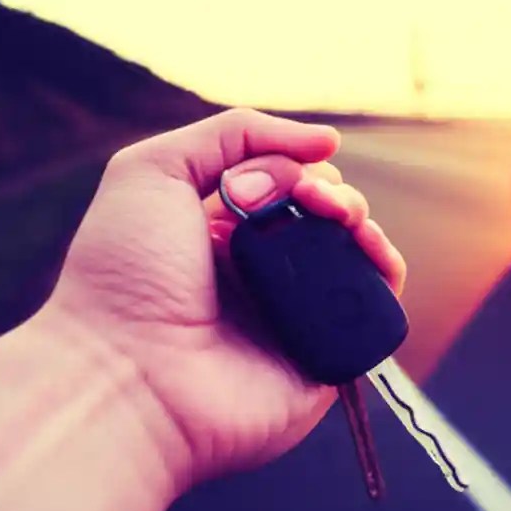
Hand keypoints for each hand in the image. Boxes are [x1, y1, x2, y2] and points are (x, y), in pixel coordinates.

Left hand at [47, 108, 405, 489]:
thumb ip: (233, 133)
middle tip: (310, 200)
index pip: (282, 182)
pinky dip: (385, 270)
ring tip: (342, 220)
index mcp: (219, 233)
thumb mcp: (153, 171)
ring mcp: (295, 316)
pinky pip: (375, 308)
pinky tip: (371, 251)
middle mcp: (260, 274)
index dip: (291, 167)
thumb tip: (327, 141)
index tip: (266, 182)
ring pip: (356, 253)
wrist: (126, 377)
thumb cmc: (125, 276)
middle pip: (326, 214)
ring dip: (361, 221)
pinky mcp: (325, 356)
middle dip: (331, 192)